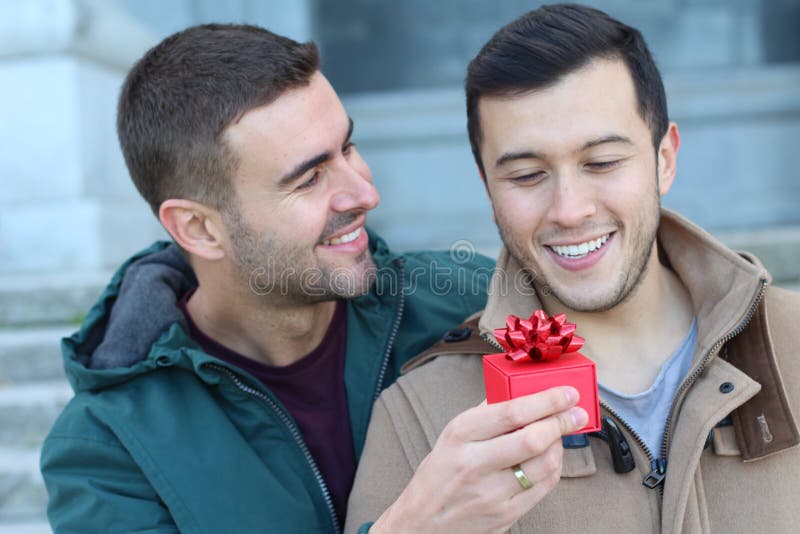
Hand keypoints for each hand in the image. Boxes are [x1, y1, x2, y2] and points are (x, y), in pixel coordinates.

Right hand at [370, 386, 586, 533]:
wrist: (423, 522)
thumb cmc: (439, 474)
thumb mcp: (452, 435)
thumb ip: (486, 413)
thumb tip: (520, 392)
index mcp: (461, 435)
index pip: (512, 412)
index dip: (546, 401)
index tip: (566, 393)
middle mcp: (475, 463)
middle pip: (533, 439)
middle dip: (562, 422)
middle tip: (577, 413)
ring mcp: (492, 492)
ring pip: (544, 464)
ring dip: (560, 445)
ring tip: (561, 434)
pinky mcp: (506, 514)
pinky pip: (543, 487)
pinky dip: (554, 467)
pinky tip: (551, 457)